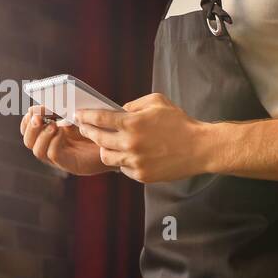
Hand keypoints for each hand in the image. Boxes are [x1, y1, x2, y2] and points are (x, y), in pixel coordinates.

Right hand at [19, 105, 113, 175]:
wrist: (118, 142)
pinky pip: (52, 155)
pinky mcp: (69, 164)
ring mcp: (59, 156)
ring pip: (37, 150)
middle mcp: (50, 145)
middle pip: (28, 140)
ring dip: (42, 136)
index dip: (28, 118)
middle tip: (38, 117)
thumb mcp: (78, 115)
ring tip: (53, 125)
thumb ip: (62, 110)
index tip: (34, 108)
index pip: (28, 128)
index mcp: (49, 132)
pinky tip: (61, 132)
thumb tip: (44, 104)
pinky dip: (54, 142)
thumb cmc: (98, 126)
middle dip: (31, 127)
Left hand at [73, 92, 211, 182]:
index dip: (85, 116)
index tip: (78, 115)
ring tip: (106, 144)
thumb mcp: (157, 102)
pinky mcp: (141, 175)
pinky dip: (122, 161)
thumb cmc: (179, 122)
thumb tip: (119, 110)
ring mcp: (135, 161)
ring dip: (103, 149)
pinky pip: (122, 168)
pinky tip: (127, 154)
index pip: (99, 119)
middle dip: (88, 131)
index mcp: (132, 123)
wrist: (199, 148)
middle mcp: (130, 143)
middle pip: (98, 139)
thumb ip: (134, 104)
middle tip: (85, 128)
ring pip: (106, 157)